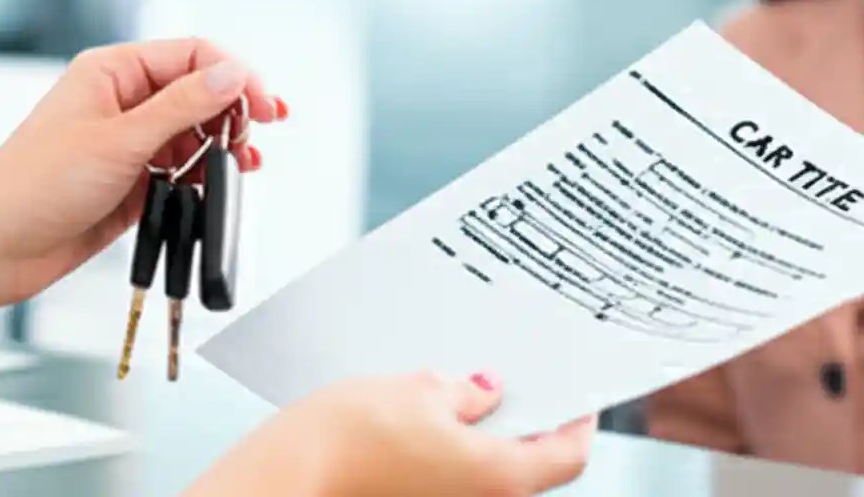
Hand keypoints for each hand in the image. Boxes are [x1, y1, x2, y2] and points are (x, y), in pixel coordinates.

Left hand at [0, 38, 283, 325]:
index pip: (193, 55)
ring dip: (226, 146)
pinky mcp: (139, 177)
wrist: (0, 247)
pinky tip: (220, 183)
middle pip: (202, 91)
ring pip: (199, 131)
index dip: (235, 76)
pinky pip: (188, 167)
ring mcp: (133, 140)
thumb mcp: (119, 140)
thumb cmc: (33, 186)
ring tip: (243, 163)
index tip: (264, 105)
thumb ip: (182, 106)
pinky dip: (209, 174)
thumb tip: (232, 75)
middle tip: (257, 134)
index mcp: (113, 72)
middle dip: (235, 112)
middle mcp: (126, 101)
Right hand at [185, 372, 596, 496]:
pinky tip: (433, 420)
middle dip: (527, 422)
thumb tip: (484, 392)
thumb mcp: (420, 391)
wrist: (285, 480)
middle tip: (518, 383)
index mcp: (498, 477)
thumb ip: (465, 392)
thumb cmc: (347, 440)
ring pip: (488, 474)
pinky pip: (455, 480)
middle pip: (530, 467)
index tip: (577, 394)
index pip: (569, 455)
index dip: (578, 420)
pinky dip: (455, 452)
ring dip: (486, 436)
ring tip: (467, 392)